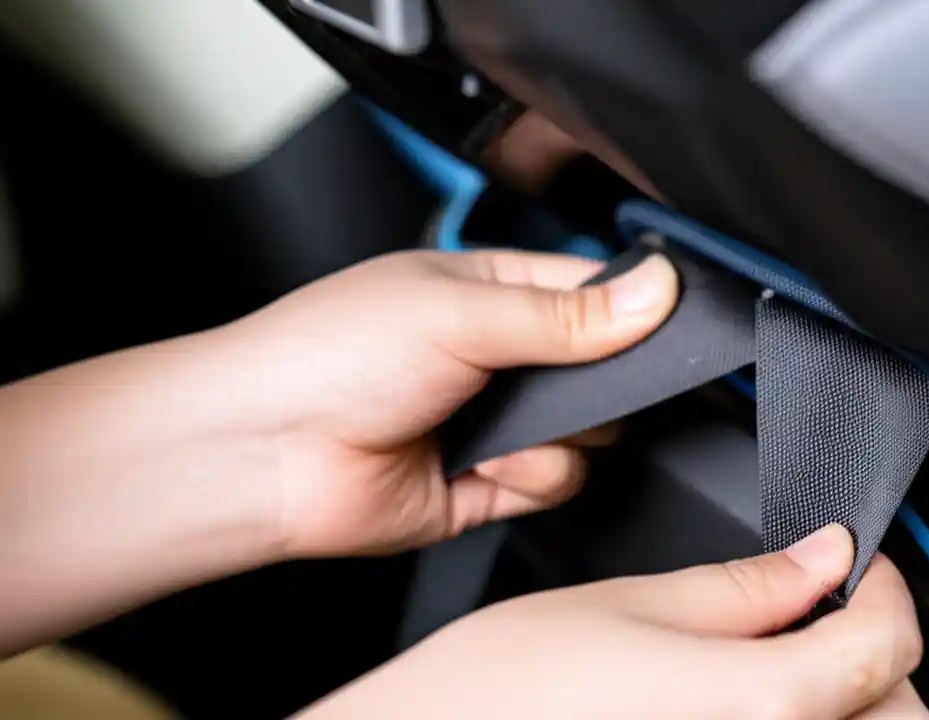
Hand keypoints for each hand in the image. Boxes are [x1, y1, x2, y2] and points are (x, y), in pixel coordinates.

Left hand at [214, 249, 678, 557]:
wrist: (264, 454)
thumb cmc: (328, 356)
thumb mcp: (461, 313)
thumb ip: (567, 314)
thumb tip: (657, 289)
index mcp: (490, 291)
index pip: (592, 292)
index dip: (633, 308)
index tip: (664, 323)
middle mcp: (498, 357)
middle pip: (602, 369)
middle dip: (600, 383)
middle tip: (569, 382)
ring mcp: (494, 423)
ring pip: (590, 432)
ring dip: (563, 435)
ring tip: (505, 429)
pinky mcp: (490, 485)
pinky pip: (557, 481)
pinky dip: (534, 477)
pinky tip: (485, 466)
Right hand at [301, 524, 927, 718]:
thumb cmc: (497, 695)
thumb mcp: (630, 607)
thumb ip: (745, 587)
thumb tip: (821, 559)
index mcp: (757, 704)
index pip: (886, 645)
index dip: (887, 589)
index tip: (863, 565)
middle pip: (899, 717)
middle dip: (880, 656)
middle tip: (829, 610)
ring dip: (855, 704)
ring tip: (789, 661)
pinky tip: (751, 707)